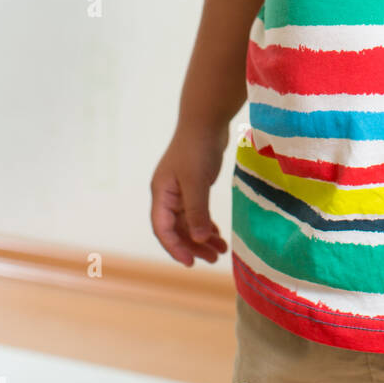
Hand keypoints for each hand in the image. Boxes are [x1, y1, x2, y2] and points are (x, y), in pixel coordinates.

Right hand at [150, 121, 230, 266]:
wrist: (206, 120)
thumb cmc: (198, 148)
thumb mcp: (196, 182)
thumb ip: (196, 211)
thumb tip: (197, 240)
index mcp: (162, 193)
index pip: (163, 228)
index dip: (175, 248)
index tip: (191, 263)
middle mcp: (167, 194)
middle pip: (177, 228)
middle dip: (193, 245)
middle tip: (213, 259)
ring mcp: (180, 189)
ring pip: (188, 221)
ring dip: (202, 237)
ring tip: (221, 250)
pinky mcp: (193, 184)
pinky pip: (197, 211)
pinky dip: (206, 223)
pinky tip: (217, 233)